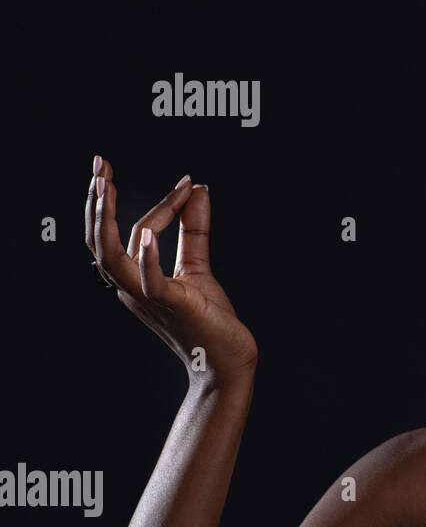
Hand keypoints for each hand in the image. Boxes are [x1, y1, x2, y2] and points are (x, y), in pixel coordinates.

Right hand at [85, 155, 257, 384]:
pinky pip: (148, 282)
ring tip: (105, 187)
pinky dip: (146, 257)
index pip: (133, 232)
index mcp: (136, 278)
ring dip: (104, 221)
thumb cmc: (210, 320)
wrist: (227, 361)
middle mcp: (132, 288)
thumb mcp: (199, 266)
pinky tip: (149, 233)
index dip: (159, 204)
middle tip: (99, 166)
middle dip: (96, 202)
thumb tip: (197, 190)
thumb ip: (194, 230)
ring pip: (110, 258)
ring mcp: (148, 298)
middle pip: (100, 241)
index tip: (187, 183)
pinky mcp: (171, 305)